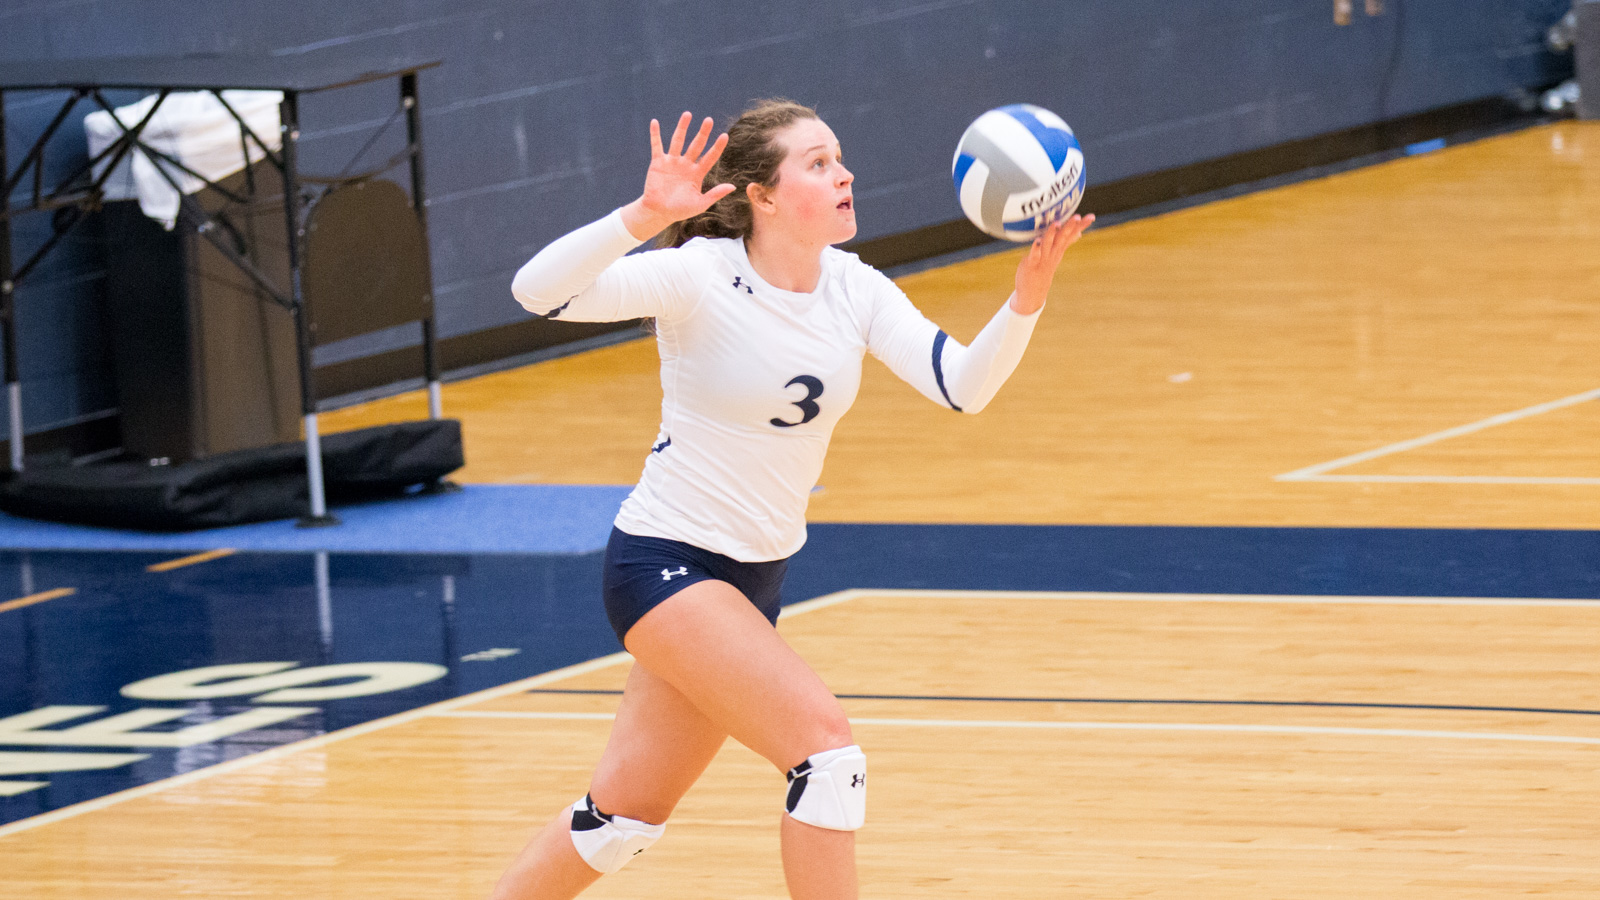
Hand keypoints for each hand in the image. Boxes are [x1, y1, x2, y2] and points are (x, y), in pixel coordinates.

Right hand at [620, 111, 734, 240]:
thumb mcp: (700, 204)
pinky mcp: (658, 162)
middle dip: (702, 133)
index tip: (724, 135)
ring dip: (682, 128)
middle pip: (696, 145)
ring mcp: (672, 162)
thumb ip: (715, 194)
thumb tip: (733, 186)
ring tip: (688, 114)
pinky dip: (655, 134)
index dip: (717, 147)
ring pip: (678, 141)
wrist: (659, 213)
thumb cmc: (680, 210)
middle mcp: (686, 164)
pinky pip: (656, 146)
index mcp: (697, 173)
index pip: (710, 157)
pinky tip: (655, 122)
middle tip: (709, 120)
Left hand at [1011, 213, 1093, 314]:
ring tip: (1057, 223)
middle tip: (1078, 217)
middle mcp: (1053, 253)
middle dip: (1070, 227)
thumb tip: (1079, 233)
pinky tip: (1037, 240)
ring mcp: (1043, 259)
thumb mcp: (1057, 255)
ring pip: (1049, 244)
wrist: (1033, 292)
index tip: (1091, 216)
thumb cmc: (1044, 269)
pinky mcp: (1032, 263)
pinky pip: (1035, 255)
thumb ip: (1066, 243)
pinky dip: (1036, 248)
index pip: (1071, 235)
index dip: (1081, 226)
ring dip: (1053, 233)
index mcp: (1059, 249)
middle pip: (1063, 238)